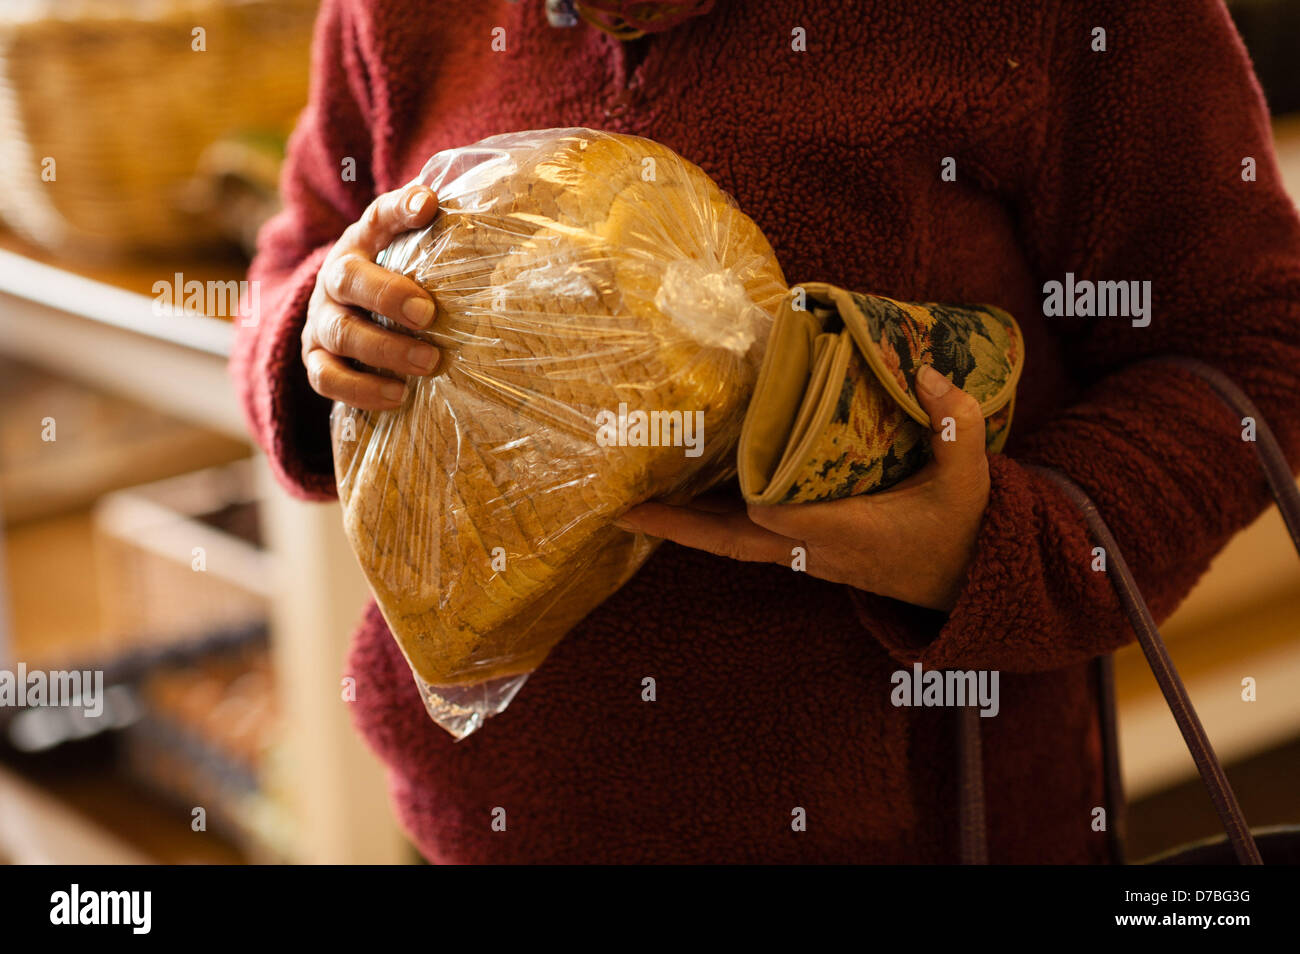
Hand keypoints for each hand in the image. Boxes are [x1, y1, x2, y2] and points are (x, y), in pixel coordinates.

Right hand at [302, 184, 441, 409]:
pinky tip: (398, 396)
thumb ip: (440, 237)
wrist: (347, 313)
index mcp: (362, 243)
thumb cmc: (396, 282)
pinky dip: (361, 390)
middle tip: (428, 314)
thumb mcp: (413, 254)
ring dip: (385, 350)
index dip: (401, 208)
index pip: (378, 216)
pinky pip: (326, 378)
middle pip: (347, 279)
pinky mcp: (316, 360)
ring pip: (340, 332)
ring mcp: (321, 320)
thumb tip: (482, 216)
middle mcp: (334, 278)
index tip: (428, 205)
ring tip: (428, 363)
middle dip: (387, 296)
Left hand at [616, 365, 990, 611]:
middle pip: (730, 542)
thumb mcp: (971, 479)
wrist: (972, 583)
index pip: (776, 520)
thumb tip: (925, 371)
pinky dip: (714, 520)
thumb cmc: (965, 531)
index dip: (748, 497)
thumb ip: (954, 425)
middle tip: (622, 507)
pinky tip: (690, 492)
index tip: (725, 463)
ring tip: (637, 498)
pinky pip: (748, 538)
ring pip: (733, 543)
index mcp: (844, 533)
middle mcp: (815, 548)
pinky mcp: (809, 550)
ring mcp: (808, 554)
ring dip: (686, 523)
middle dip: (677, 525)